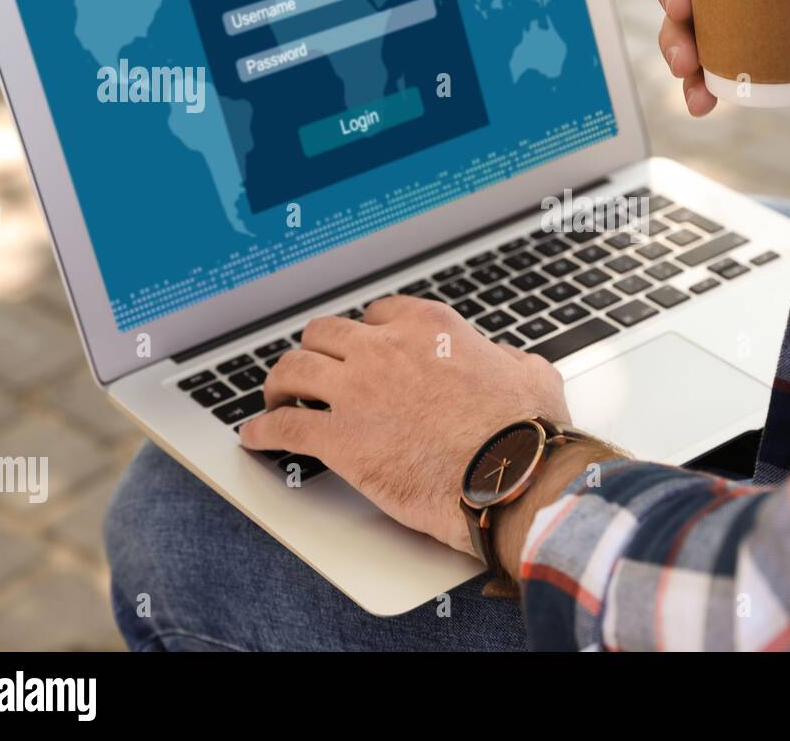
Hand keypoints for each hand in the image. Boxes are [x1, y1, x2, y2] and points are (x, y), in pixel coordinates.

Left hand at [238, 297, 572, 555]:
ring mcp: (357, 393)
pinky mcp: (339, 440)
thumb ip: (509, 360)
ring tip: (276, 398)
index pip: (380, 313)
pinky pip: (282, 428)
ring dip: (280, 384)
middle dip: (316, 351)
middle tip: (313, 371)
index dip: (368, 332)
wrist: (511, 478)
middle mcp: (385, 350)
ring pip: (293, 369)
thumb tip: (507, 362)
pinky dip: (263, 432)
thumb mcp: (533, 375)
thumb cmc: (526, 432)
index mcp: (429, 328)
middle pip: (325, 334)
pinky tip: (256, 438)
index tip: (364, 349)